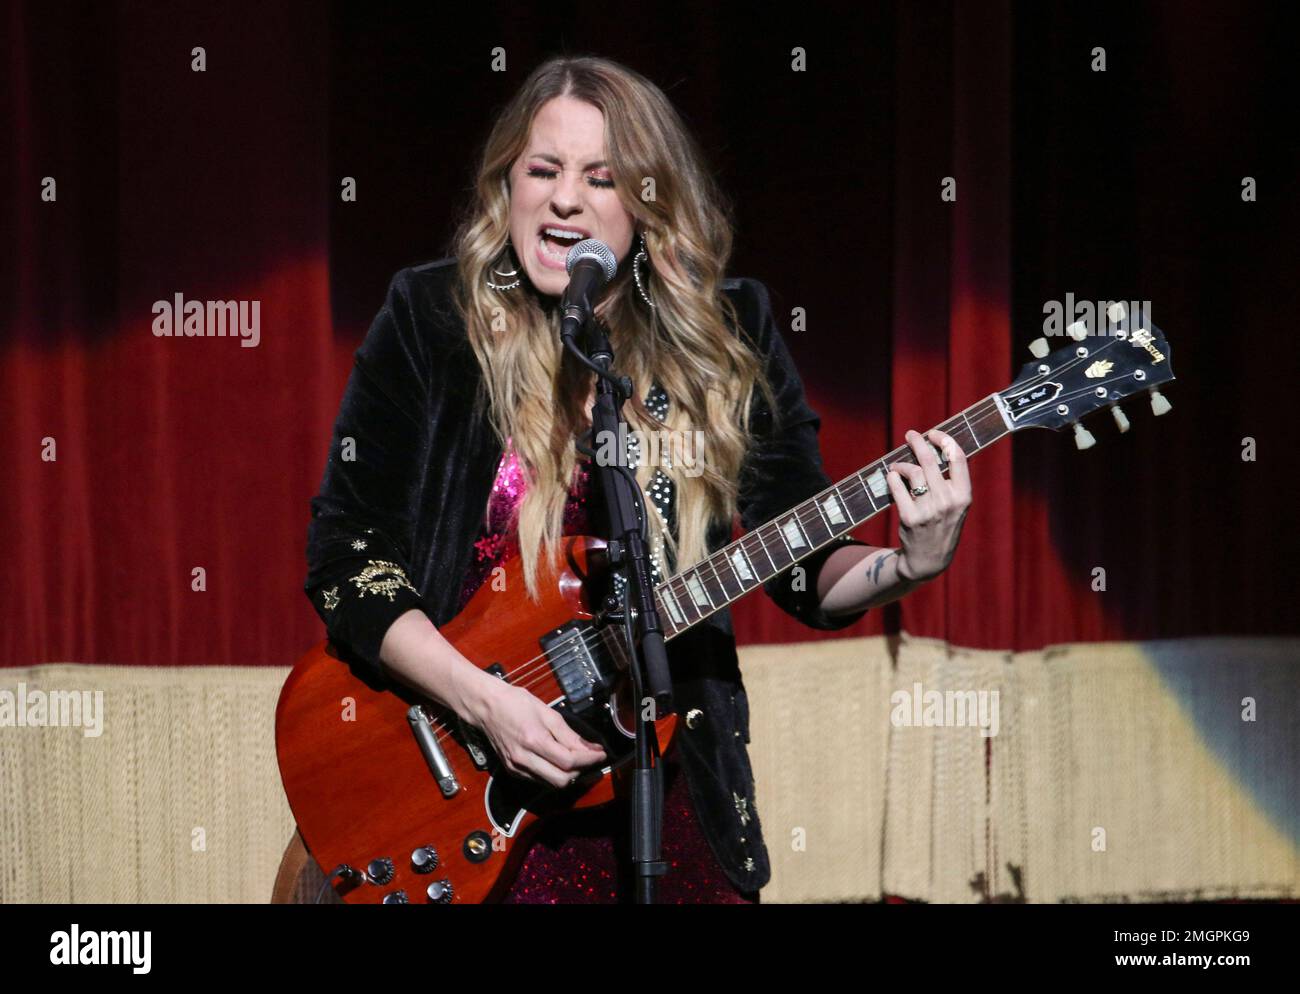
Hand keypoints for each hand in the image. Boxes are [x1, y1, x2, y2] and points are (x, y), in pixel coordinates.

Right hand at [462, 676, 606, 788]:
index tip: (600, 754)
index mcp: (533, 740)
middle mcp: (523, 759)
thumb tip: (588, 747)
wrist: (485, 705)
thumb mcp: (546, 712)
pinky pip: (538, 780)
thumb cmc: (514, 702)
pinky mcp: (512, 770)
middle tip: (589, 758)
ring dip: (567, 775)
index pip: (569, 761)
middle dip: (580, 771)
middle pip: (561, 780)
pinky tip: (557, 761)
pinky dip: (552, 774)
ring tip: (575, 759)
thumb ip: (568, 733)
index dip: (589, 760)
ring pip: (550, 783)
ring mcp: (516, 767)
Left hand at [885, 428, 971, 582]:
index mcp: (964, 496)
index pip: (958, 458)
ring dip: (902, 464)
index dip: (945, 440)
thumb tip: (934, 449)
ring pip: (913, 472)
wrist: (929, 559)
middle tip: (910, 435)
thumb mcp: (956, 505)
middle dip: (918, 442)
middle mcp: (948, 502)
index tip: (934, 434)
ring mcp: (928, 510)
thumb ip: (950, 482)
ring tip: (897, 466)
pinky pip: (897, 487)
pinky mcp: (909, 517)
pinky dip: (893, 477)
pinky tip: (892, 475)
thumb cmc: (943, 525)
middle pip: (930, 460)